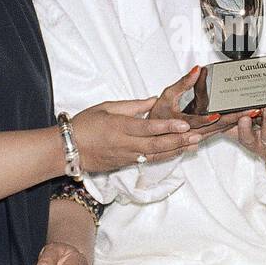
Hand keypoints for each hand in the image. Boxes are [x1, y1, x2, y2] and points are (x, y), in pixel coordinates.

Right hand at [69, 98, 201, 172]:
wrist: (67, 150)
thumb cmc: (84, 125)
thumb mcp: (105, 107)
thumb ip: (132, 105)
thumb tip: (153, 100)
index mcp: (119, 127)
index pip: (147, 128)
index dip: (167, 126)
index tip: (184, 124)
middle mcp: (125, 144)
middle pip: (156, 145)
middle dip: (178, 140)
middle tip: (198, 135)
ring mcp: (127, 157)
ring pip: (156, 155)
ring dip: (176, 150)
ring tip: (194, 144)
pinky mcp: (126, 164)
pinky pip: (149, 161)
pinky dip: (165, 156)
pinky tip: (178, 152)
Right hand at [149, 66, 247, 137]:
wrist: (155, 131)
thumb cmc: (160, 114)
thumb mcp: (168, 95)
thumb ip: (183, 83)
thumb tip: (197, 70)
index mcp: (183, 123)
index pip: (196, 123)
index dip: (207, 120)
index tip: (217, 115)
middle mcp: (193, 132)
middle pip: (216, 127)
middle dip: (235, 119)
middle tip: (252, 111)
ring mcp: (200, 135)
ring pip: (221, 130)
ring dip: (238, 123)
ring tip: (255, 113)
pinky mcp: (204, 135)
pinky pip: (221, 131)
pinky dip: (234, 125)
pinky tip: (246, 118)